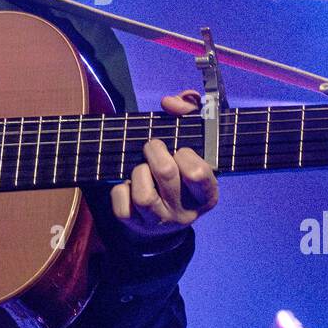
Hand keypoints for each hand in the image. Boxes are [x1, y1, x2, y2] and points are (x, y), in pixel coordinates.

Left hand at [110, 89, 219, 241]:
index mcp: (206, 195)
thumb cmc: (182, 170)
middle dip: (155, 150)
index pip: (198, 173)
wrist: (165, 218)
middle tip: (153, 147)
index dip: (185, 154)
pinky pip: (122, 204)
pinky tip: (130, 184)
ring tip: (143, 168)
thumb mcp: (196, 141)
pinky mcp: (134, 225)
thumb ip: (191, 112)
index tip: (181, 151)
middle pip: (166, 174)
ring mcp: (159, 222)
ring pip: (143, 195)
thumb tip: (170, 102)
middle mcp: (185, 213)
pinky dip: (121, 188)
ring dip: (139, 172)